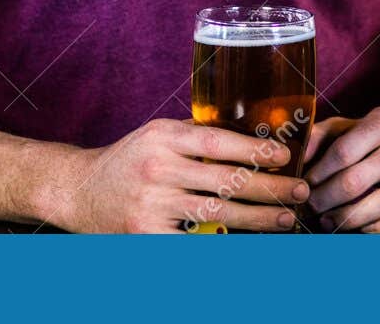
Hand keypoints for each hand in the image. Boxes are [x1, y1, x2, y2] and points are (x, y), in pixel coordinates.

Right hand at [56, 118, 309, 232]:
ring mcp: (151, 204)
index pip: (218, 141)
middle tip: (300, 191)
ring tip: (286, 219)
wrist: (79, 191)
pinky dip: (225, 245)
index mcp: (163, 136)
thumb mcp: (158, 134)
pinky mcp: (147, 235)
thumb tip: (253, 134)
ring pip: (218, 213)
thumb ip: (197, 134)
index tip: (285, 157)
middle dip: (270, 187)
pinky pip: (195, 243)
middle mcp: (157, 168)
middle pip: (226, 180)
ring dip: (258, 218)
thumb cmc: (128, 160)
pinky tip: (249, 246)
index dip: (256, 150)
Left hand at [303, 105, 379, 232]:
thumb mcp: (351, 125)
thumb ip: (320, 135)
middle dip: (326, 199)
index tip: (303, 185)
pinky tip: (359, 230)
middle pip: (357, 180)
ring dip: (347, 219)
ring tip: (326, 222)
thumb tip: (296, 155)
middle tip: (310, 207)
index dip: (318, 173)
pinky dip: (379, 229)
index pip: (343, 150)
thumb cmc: (378, 139)